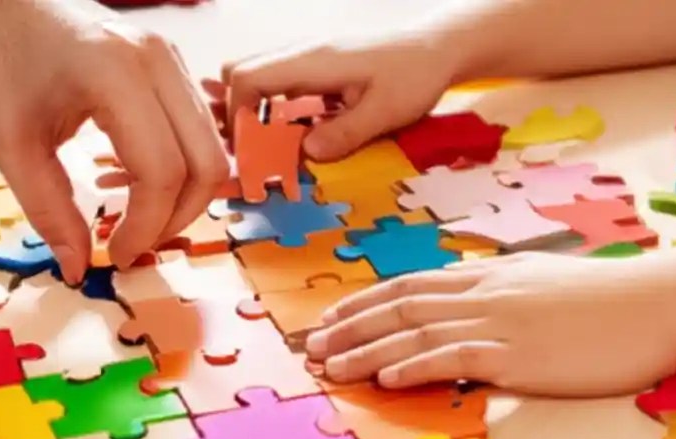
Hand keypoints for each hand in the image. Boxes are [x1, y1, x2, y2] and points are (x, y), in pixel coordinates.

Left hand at [0, 0, 228, 283]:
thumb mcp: (9, 142)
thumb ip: (48, 209)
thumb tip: (78, 268)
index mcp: (117, 73)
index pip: (163, 171)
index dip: (146, 226)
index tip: (113, 255)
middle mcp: (159, 62)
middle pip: (207, 165)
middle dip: (177, 219)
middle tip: (133, 245)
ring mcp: (173, 60)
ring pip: (212, 151)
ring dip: (184, 199)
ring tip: (138, 222)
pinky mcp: (173, 67)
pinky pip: (199, 133)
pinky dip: (182, 172)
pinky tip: (141, 188)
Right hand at [203, 30, 465, 160]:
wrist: (437, 48)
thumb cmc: (415, 75)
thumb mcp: (386, 111)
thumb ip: (345, 133)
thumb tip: (306, 153)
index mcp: (313, 62)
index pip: (248, 78)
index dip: (238, 116)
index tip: (249, 150)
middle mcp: (303, 56)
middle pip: (242, 74)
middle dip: (239, 114)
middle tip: (256, 152)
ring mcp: (309, 61)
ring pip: (262, 81)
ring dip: (260, 115)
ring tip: (274, 151)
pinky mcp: (319, 71)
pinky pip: (284, 88)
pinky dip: (279, 112)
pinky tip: (297, 136)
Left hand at [304, 253, 675, 396]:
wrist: (661, 302)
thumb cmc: (614, 298)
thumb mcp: (549, 280)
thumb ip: (507, 288)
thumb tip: (477, 295)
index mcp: (492, 275)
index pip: (413, 285)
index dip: (366, 302)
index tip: (333, 317)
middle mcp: (486, 293)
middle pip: (401, 307)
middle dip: (351, 327)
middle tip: (313, 347)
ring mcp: (501, 322)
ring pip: (416, 334)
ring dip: (368, 352)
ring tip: (331, 368)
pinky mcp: (520, 354)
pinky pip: (454, 358)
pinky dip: (415, 367)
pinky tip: (387, 380)